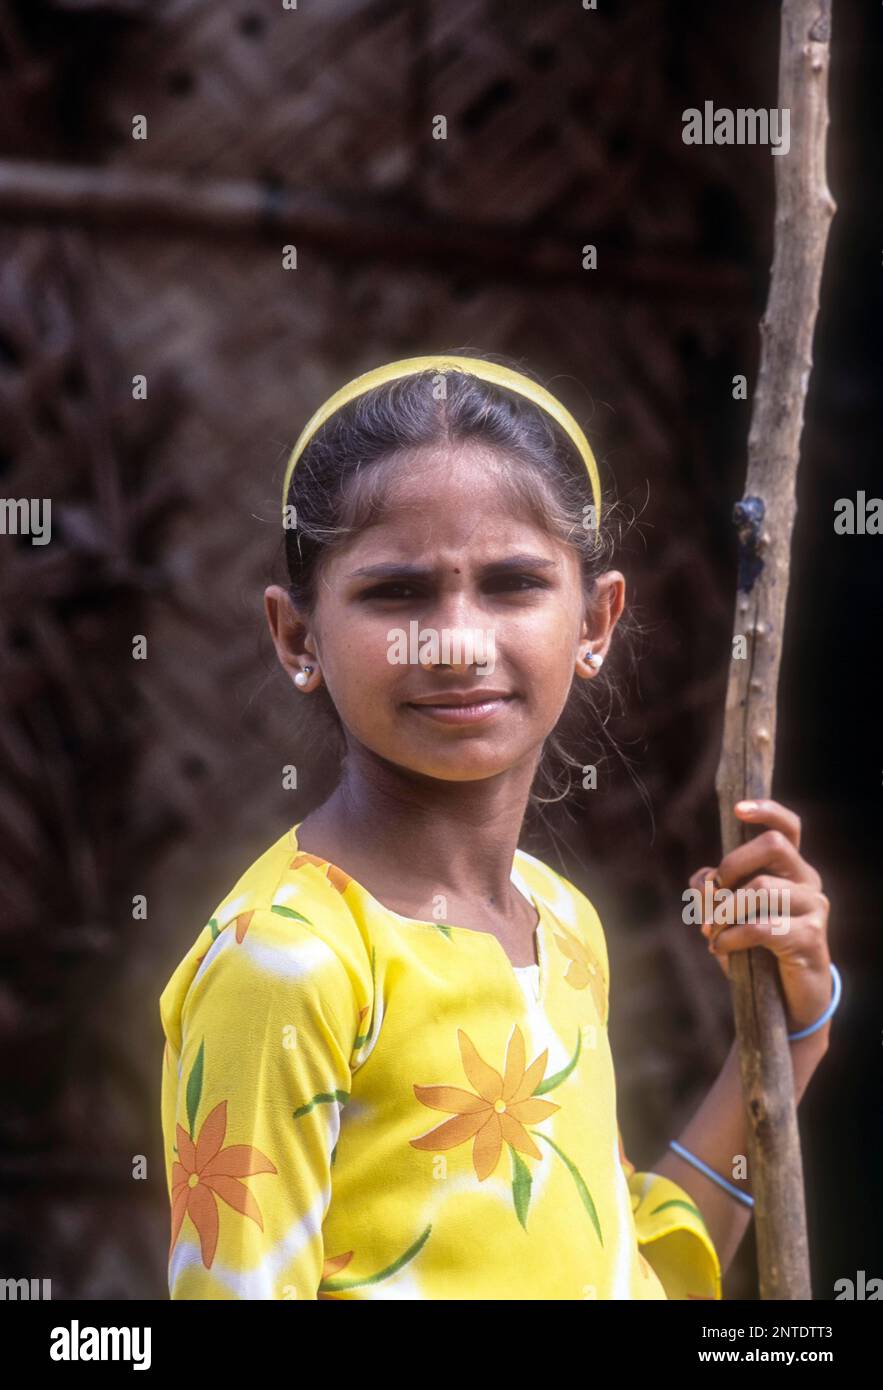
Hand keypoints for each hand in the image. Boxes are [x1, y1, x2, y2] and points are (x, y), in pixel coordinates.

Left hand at [688, 799, 832, 1038]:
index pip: (787, 827)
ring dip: (725, 910)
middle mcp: (807, 881)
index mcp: (790, 869)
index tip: (738, 809)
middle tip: (715, 895)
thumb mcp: (728, 917)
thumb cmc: (756, 951)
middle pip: (773, 846)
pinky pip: (761, 926)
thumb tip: (701, 880)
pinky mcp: (811, 937)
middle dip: (732, 864)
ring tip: (713, 932)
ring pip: (761, 888)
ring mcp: (813, 908)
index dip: (766, 811)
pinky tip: (720, 947)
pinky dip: (731, 936)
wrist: (787, 1001)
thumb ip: (712, 892)